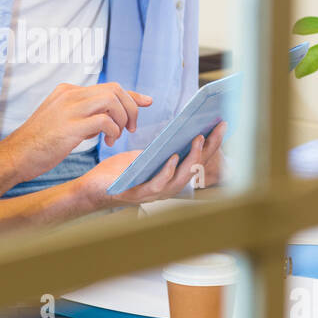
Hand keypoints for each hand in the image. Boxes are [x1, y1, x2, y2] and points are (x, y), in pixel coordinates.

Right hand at [3, 82, 152, 183]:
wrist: (15, 155)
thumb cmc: (39, 143)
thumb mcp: (61, 121)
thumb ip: (82, 115)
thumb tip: (106, 119)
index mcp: (68, 92)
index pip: (108, 86)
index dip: (131, 94)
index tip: (146, 101)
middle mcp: (70, 95)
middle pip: (115, 89)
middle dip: (131, 108)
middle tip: (131, 128)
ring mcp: (70, 109)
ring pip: (112, 101)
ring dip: (123, 119)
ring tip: (116, 136)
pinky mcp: (71, 126)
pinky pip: (105, 121)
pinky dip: (113, 131)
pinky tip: (106, 142)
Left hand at [77, 121, 227, 209]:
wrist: (95, 187)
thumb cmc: (120, 171)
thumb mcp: (145, 155)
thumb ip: (162, 147)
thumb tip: (180, 128)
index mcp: (172, 176)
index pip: (198, 159)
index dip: (212, 143)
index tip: (222, 123)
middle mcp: (169, 187)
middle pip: (197, 168)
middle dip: (210, 147)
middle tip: (218, 127)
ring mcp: (155, 193)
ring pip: (182, 177)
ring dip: (192, 158)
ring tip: (198, 139)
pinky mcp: (139, 194)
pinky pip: (159, 184)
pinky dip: (168, 170)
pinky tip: (173, 157)